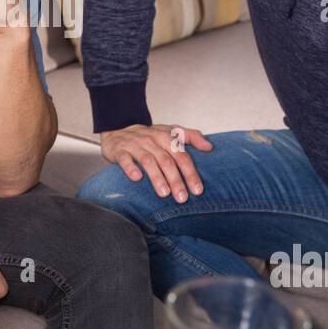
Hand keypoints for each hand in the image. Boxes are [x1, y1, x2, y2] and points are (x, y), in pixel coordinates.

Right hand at [99, 123, 213, 201]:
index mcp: (165, 136)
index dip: (190, 173)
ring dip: (157, 177)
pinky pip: (125, 159)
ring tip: (164, 194)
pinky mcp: (119, 150)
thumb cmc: (148, 136)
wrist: (116, 130)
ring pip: (148, 161)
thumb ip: (191, 136)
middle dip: (176, 180)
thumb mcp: (169, 132)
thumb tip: (210, 147)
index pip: (182, 155)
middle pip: (166, 160)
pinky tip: (137, 178)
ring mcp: (134, 144)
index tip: (198, 190)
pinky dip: (131, 168)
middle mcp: (151, 140)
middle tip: (182, 198)